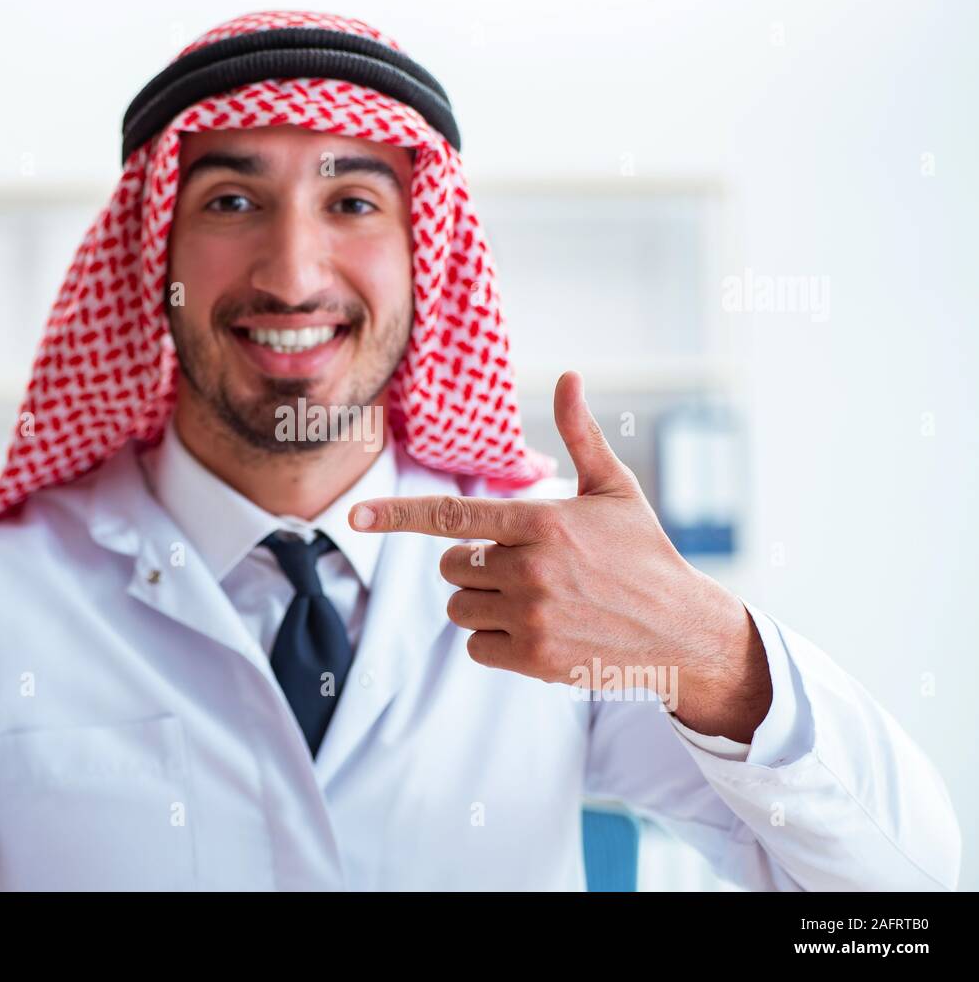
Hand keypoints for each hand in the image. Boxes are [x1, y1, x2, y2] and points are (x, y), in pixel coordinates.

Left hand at [350, 371, 770, 742]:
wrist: (682, 631)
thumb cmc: (644, 553)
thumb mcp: (615, 489)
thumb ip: (580, 436)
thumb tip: (569, 377)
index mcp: (542, 520)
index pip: (450, 514)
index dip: (396, 514)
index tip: (354, 516)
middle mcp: (530, 568)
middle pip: (449, 568)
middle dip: (474, 567)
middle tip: (524, 568)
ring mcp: (531, 616)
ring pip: (460, 608)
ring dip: (483, 604)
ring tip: (536, 599)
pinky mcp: (534, 658)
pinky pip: (476, 646)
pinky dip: (496, 641)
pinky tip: (538, 631)